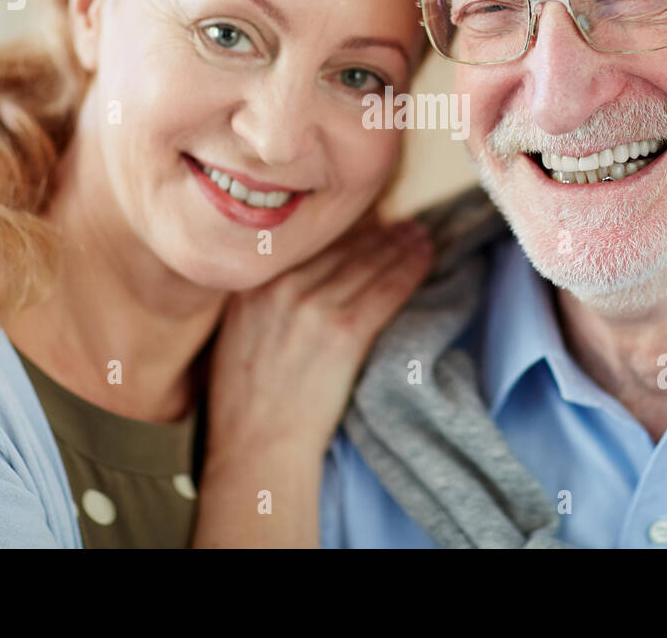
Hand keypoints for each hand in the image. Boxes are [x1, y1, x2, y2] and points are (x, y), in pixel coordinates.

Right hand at [193, 219, 432, 546]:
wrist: (255, 447)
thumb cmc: (246, 401)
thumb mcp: (239, 332)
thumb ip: (265, 298)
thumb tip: (301, 275)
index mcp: (251, 285)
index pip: (309, 242)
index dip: (345, 228)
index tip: (368, 218)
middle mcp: (280, 286)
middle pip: (342, 246)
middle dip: (379, 231)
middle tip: (406, 223)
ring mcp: (312, 307)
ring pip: (369, 262)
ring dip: (401, 244)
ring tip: (421, 235)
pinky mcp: (342, 331)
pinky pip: (386, 290)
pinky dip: (410, 269)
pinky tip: (427, 257)